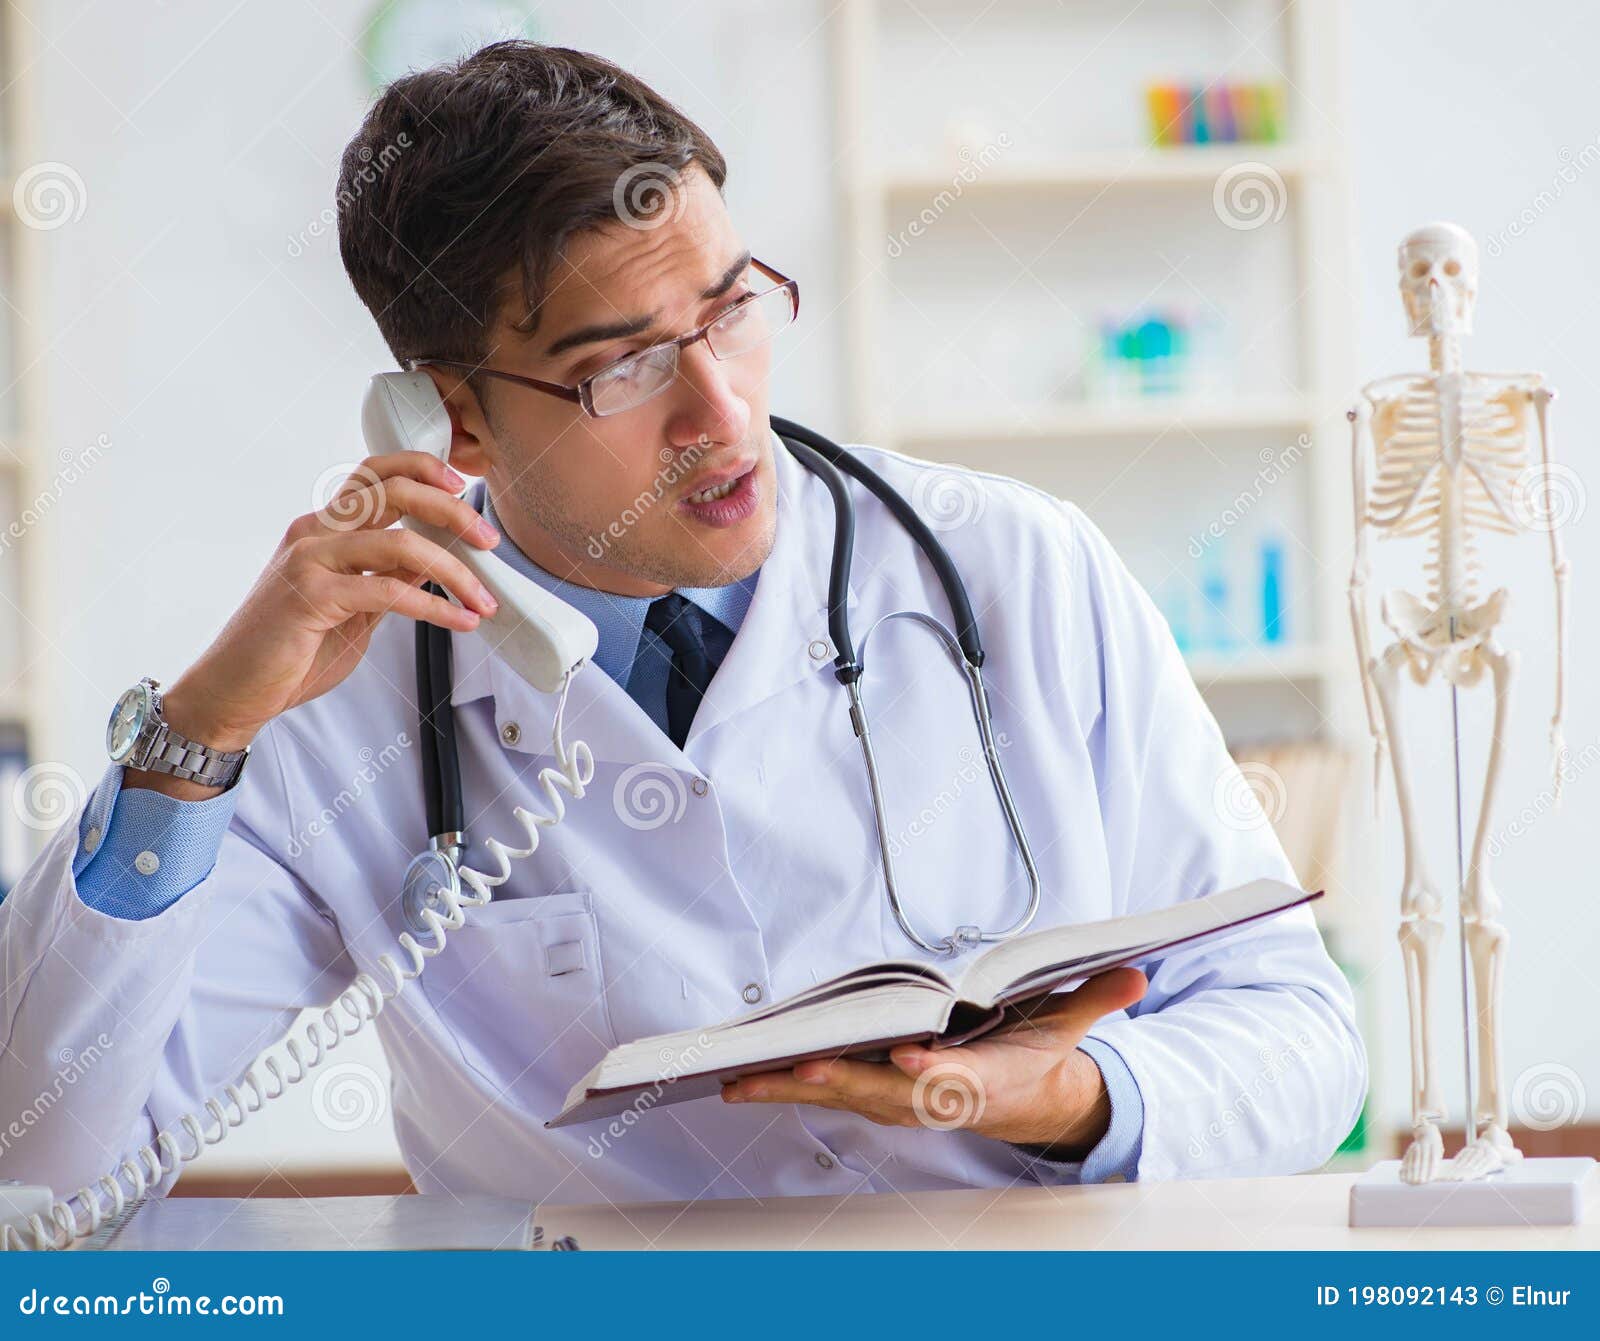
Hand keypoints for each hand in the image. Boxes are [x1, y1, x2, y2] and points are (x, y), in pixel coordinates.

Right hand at [129, 453, 500, 799]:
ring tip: (485, 600)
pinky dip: (434, 607)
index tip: (462, 486)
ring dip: (455, 571)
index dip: (421, 469)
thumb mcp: (351, 609)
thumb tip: (428, 567)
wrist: (235, 691)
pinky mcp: (311, 596)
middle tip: (489, 541)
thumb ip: (384, 580)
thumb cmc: (290, 652)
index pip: (374, 474)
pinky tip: (459, 622)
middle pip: (394, 492)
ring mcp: (309, 560)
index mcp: (322, 528)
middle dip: (453, 511)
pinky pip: (388, 590)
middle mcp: (314, 532)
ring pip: (400, 541)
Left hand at [721, 967, 1146, 1157]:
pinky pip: (824, 1092)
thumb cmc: (1034, 1056)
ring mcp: (897, 1100)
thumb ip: (1094, 998)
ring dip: (791, 1087)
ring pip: (840, 1095)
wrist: (1025, 1105)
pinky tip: (740, 1079)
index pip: (955, 1079)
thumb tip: (1134, 972)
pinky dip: (782, 1086)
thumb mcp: (1068, 1026)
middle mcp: (930, 1097)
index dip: (931, 1073)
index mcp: (981, 1079)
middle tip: (795, 1068)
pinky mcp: (874, 1094)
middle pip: (880, 1092)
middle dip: (836, 1081)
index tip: (910, 1061)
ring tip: (741, 1077)